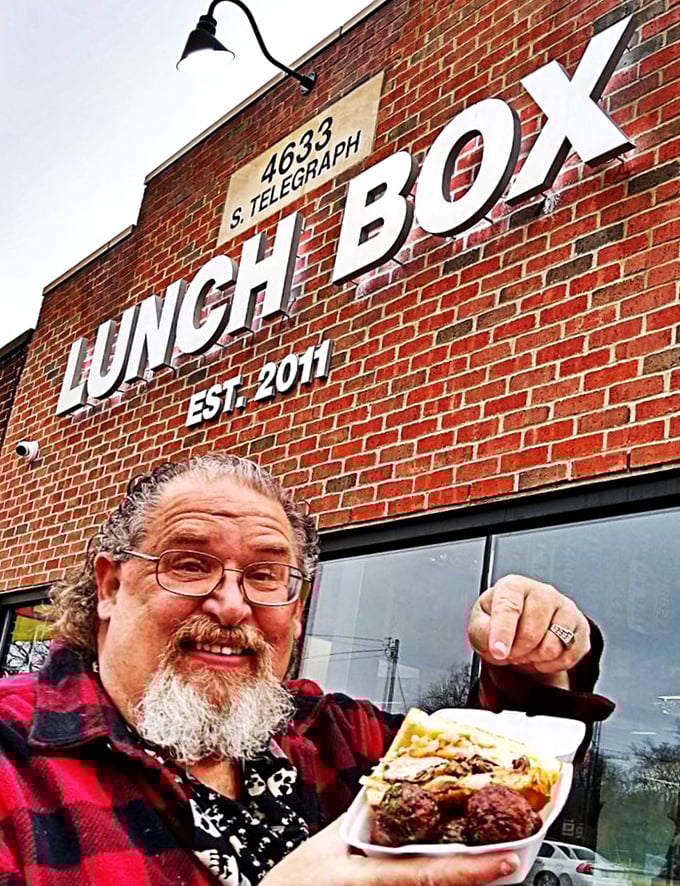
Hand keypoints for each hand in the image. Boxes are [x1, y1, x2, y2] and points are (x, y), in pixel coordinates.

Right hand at [261, 818, 519, 885]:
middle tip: (509, 859)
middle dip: (476, 876)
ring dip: (460, 879)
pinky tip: (456, 871)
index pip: (431, 874)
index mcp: (371, 878)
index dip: (474, 868)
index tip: (509, 859)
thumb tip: (388, 792)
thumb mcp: (326, 846)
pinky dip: (437, 882)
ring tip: (488, 865)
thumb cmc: (295, 883)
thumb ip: (361, 821)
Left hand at [468, 574, 589, 686]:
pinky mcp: (581, 626)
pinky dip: (553, 664)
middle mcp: (542, 592)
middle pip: (531, 632)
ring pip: (552, 646)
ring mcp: (565, 607)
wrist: (522, 624)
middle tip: (511, 650)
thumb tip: (496, 645)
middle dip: (517, 650)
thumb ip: (481, 631)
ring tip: (527, 650)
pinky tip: (542, 656)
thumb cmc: (499, 620)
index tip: (497, 652)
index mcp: (513, 585)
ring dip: (535, 658)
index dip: (502, 633)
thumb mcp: (480, 623)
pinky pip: (569, 656)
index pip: (509, 608)